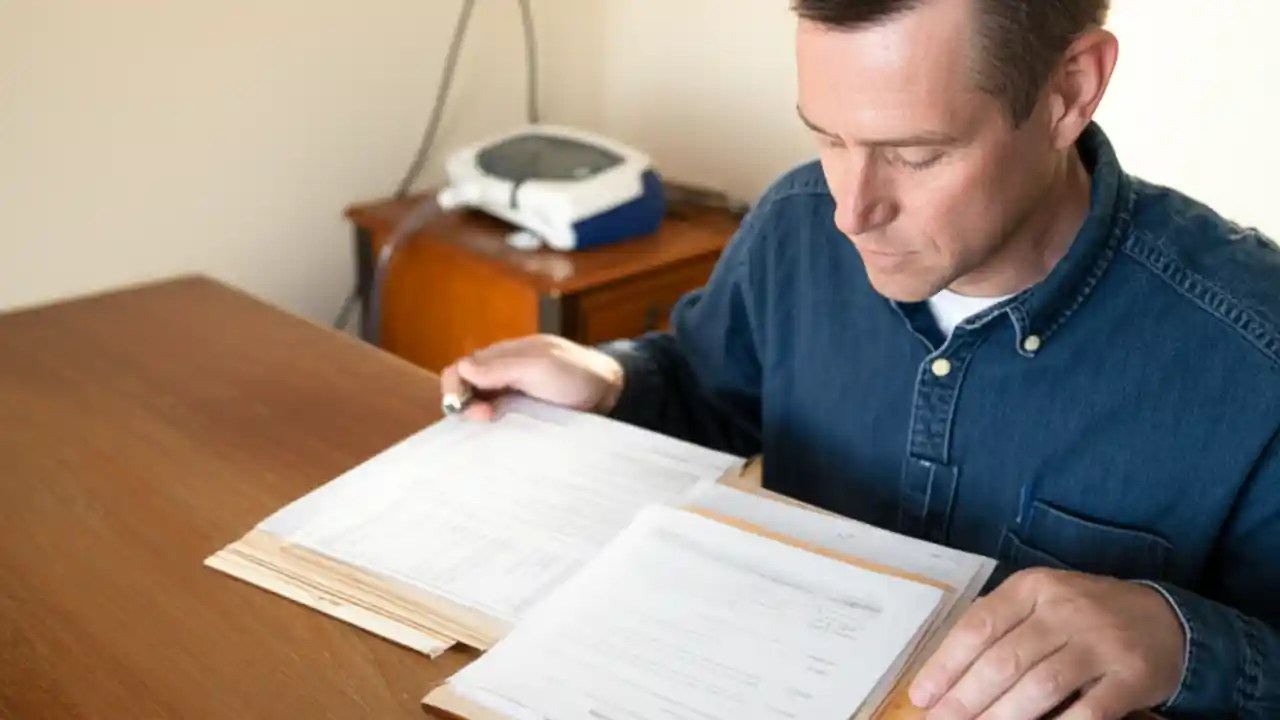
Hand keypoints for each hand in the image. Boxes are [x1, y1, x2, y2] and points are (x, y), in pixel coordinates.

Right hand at [440, 335, 624, 420]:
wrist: (612, 393)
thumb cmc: (577, 374)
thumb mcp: (540, 366)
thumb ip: (502, 367)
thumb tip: (462, 369)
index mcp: (502, 356)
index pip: (460, 370)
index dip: (457, 390)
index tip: (475, 410)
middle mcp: (502, 374)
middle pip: (466, 391)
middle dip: (467, 408)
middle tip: (487, 422)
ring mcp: (512, 395)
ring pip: (480, 408)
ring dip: (480, 421)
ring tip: (494, 430)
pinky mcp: (524, 415)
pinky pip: (499, 422)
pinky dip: (495, 430)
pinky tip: (502, 438)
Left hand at [909, 568, 1184, 719]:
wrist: (1164, 620)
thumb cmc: (1084, 615)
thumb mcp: (1041, 603)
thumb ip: (1000, 627)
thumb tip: (946, 674)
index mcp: (1033, 587)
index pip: (979, 626)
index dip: (946, 664)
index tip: (922, 696)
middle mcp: (1066, 608)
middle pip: (1005, 659)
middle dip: (967, 698)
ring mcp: (1101, 641)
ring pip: (1041, 685)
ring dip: (1004, 716)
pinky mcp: (1132, 674)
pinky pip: (1089, 709)